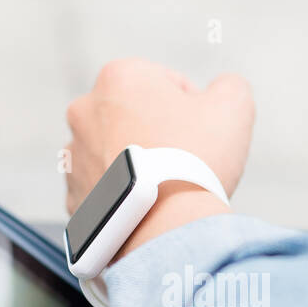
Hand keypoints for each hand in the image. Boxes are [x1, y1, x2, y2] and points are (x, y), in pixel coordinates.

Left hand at [63, 58, 254, 216]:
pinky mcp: (73, 196)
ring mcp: (74, 156)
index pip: (165, 83)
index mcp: (119, 77)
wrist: (168, 229)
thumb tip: (222, 88)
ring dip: (136, 163)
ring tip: (166, 186)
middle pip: (134, 116)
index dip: (192, 107)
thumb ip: (229, 85)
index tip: (202, 133)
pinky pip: (103, 189)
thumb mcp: (233, 106)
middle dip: (158, 132)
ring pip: (114, 152)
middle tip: (186, 159)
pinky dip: (122, 195)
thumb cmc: (199, 162)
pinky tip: (148, 206)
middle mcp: (84, 110)